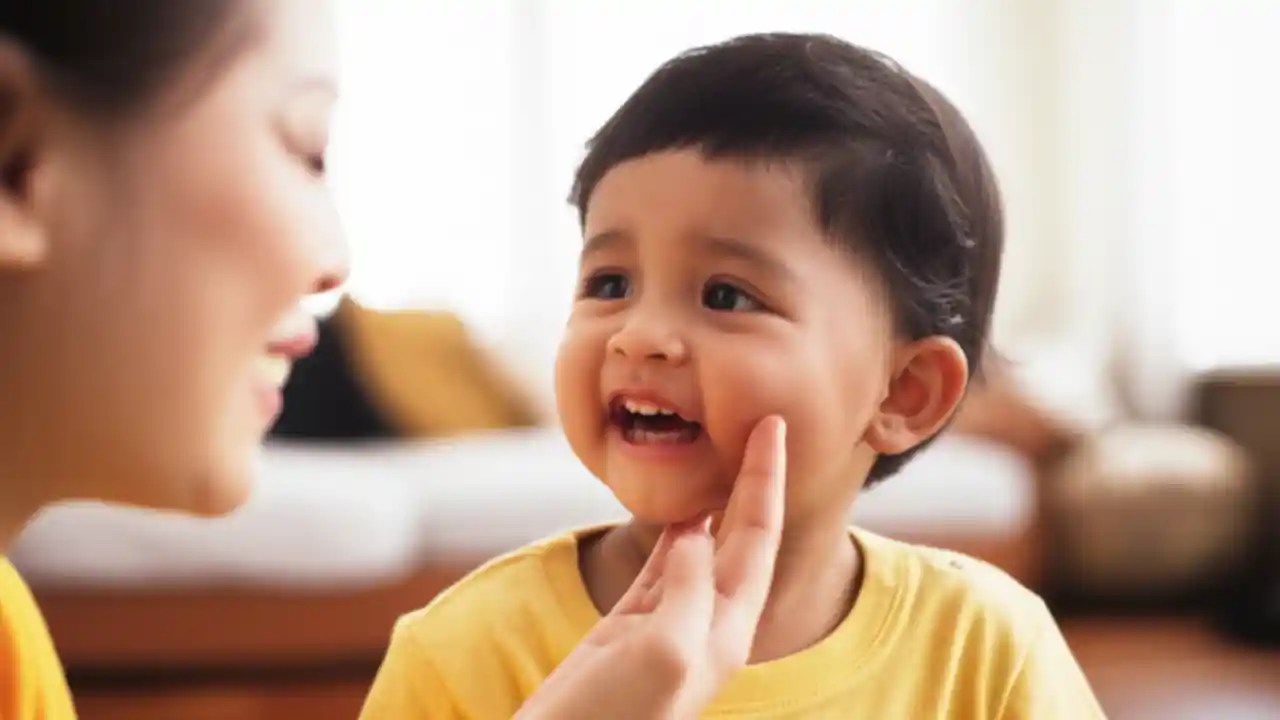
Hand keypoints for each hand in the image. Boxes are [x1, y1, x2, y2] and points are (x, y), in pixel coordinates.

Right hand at [516, 416, 786, 719]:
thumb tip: (694, 529)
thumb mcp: (661, 648)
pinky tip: (680, 504)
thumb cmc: (616, 717)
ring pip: (704, 544)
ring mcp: (668, 623)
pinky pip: (663, 562)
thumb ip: (687, 585)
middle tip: (763, 423)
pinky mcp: (630, 626)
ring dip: (718, 497)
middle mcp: (707, 622)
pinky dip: (674, 526)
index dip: (767, 480)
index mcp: (726, 628)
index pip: (758, 537)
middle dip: (753, 480)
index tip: (775, 427)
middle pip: (741, 535)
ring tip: (726, 451)